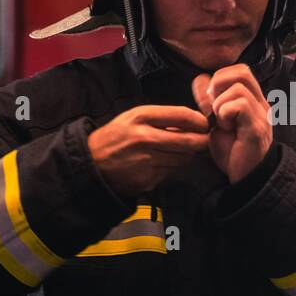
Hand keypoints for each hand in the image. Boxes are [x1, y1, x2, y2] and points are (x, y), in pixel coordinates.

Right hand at [87, 104, 209, 196]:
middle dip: (201, 141)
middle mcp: (145, 139)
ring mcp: (146, 162)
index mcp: (141, 117)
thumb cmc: (116, 137)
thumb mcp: (134, 116)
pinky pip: (170, 172)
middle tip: (202, 140)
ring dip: (186, 155)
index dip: (200, 121)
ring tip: (175, 150)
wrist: (91, 163)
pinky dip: (170, 168)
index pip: (183, 116)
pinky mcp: (147, 180)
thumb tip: (195, 121)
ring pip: (183, 159)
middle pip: (189, 142)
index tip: (204, 124)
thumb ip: (162, 116)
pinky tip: (159, 163)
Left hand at [191, 64, 272, 182]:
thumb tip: (200, 79)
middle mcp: (260, 104)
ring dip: (220, 105)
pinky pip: (240, 105)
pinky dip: (225, 114)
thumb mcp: (215, 122)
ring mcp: (261, 115)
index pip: (240, 70)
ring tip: (221, 123)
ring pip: (238, 89)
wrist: (243, 176)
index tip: (211, 99)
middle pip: (241, 72)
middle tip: (214, 107)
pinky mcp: (257, 127)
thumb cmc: (231, 151)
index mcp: (252, 100)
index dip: (220, 78)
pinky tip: (226, 129)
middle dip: (219, 85)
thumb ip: (208, 101)